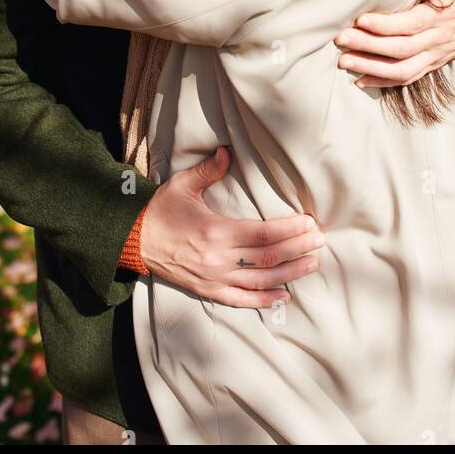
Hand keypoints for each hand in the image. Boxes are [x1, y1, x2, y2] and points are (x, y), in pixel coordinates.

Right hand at [138, 146, 324, 306]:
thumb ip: (208, 170)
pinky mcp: (208, 291)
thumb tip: (227, 152)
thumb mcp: (182, 185)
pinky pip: (241, 300)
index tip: (310, 224)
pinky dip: (264, 301)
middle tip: (321, 241)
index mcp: (215, 231)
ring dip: (290, 273)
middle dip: (298, 249)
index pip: (263, 234)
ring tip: (312, 264)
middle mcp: (218, 259)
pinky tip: (285, 296)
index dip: (290, 231)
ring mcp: (214, 279)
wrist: (133, 241)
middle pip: (268, 258)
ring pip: (260, 280)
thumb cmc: (160, 210)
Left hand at [333, 0, 454, 87]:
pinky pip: (409, 78)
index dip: (385, 25)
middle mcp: (439, 39)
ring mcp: (437, 54)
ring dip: (371, 68)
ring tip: (343, 63)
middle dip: (368, 47)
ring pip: (402, 70)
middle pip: (400, 49)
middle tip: (340, 40)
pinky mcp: (435, 63)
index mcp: (445, 15)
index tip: (360, 20)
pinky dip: (383, 82)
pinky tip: (359, 80)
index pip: (411, 24)